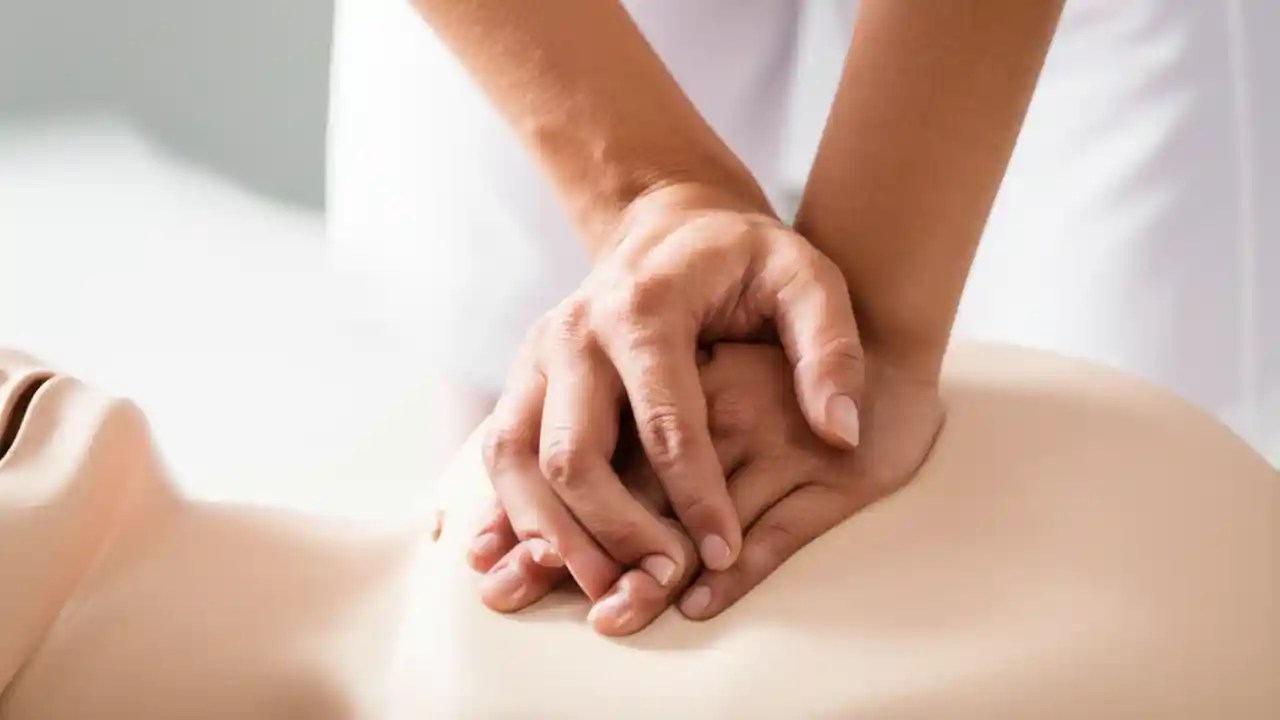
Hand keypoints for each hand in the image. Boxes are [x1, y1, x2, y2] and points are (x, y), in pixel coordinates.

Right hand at [477, 183, 866, 601]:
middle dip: (612, 531)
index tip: (723, 554)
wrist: (667, 223)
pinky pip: (497, 453)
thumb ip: (830, 348)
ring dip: (548, 533)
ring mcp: (536, 356)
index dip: (695, 497)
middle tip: (658, 582)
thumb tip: (841, 433)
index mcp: (644, 309)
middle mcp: (575, 333)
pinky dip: (506, 511)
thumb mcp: (806, 276)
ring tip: (601, 587)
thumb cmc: (743, 257)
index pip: (665, 423)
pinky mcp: (522, 379)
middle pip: (572, 453)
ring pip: (514, 460)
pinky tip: (524, 560)